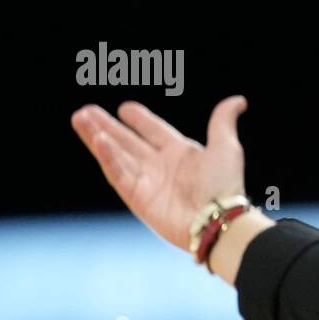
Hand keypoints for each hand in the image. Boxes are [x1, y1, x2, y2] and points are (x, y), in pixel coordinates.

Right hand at [70, 96, 248, 250]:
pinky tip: (98, 140)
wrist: (218, 218)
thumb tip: (238, 101)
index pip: (154, 131)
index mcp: (180, 153)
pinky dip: (108, 156)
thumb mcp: (226, 147)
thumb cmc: (225, 186)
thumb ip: (222, 121)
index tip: (125, 108)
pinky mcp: (138, 197)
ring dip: (97, 136)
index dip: (140, 120)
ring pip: (116, 154)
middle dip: (106, 126)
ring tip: (80, 118)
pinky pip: (118, 173)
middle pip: (127, 141)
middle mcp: (161, 166)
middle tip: (85, 111)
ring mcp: (148, 181)